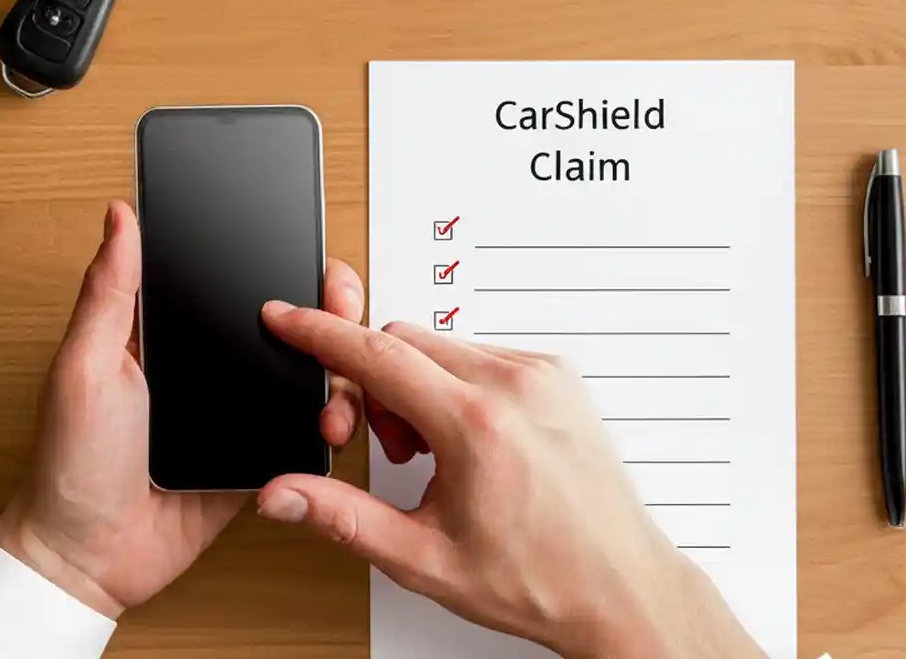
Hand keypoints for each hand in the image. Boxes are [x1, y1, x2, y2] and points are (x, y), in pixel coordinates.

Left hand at [0, 201, 364, 617]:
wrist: (89, 556)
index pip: (233, 280)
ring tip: (336, 384)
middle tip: (341, 318)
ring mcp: (238, 411)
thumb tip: (120, 217)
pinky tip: (329, 423)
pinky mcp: (257, 457)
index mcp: (168, 333)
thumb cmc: (69, 464)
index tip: (310, 259)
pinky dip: (328, 424)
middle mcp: (209, 367)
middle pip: (288, 323)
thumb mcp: (83, 365)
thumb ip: (108, 291)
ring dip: (337, 370)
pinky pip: (306, 433)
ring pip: (308, 374)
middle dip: (329, 314)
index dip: (278, 264)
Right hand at [255, 307, 761, 658]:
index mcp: (476, 424)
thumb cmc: (541, 577)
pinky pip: (483, 355)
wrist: (620, 587)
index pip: (374, 353)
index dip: (317, 333)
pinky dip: (457, 385)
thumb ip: (342, 517)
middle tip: (387, 450)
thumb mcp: (424, 558)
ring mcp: (542, 376)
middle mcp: (514, 385)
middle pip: (403, 343)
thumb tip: (286, 494)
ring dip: (416, 387)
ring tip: (435, 455)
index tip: (285, 318)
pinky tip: (468, 441)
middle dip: (373, 386)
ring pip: (442, 347)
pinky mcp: (559, 377)